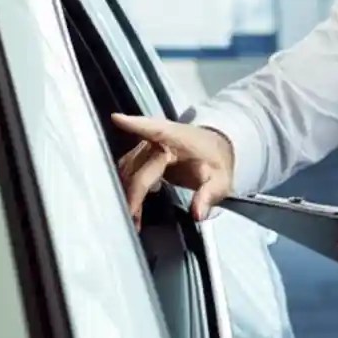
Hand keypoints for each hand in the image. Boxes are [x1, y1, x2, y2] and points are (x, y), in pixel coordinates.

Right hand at [110, 114, 235, 226]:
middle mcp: (157, 140)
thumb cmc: (215, 161)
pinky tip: (133, 205)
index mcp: (177, 139)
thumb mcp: (220, 180)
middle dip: (133, 193)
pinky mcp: (141, 155)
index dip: (135, 125)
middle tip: (134, 218)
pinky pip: (128, 171)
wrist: (215, 149)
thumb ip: (208, 195)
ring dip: (127, 192)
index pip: (155, 131)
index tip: (117, 119)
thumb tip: (198, 213)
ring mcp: (147, 147)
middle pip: (138, 166)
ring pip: (128, 169)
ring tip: (133, 217)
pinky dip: (127, 187)